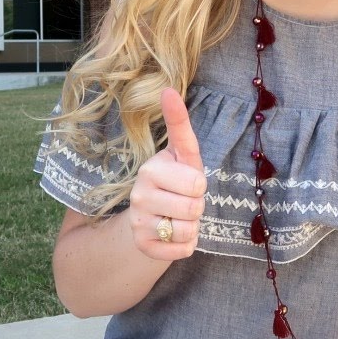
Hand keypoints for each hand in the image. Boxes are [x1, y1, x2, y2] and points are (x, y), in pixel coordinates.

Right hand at [128, 88, 206, 260]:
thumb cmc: (175, 179)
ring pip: (189, 229)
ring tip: (179, 216)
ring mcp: (139, 220)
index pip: (195, 181)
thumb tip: (167, 88)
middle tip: (186, 200)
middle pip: (195, 206)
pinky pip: (182, 250)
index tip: (190, 181)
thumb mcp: (181, 153)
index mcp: (152, 168)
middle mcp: (140, 194)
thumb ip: (179, 124)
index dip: (198, 184)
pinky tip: (174, 234)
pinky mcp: (143, 245)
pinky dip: (186, 245)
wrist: (149, 216)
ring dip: (192, 225)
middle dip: (198, 205)